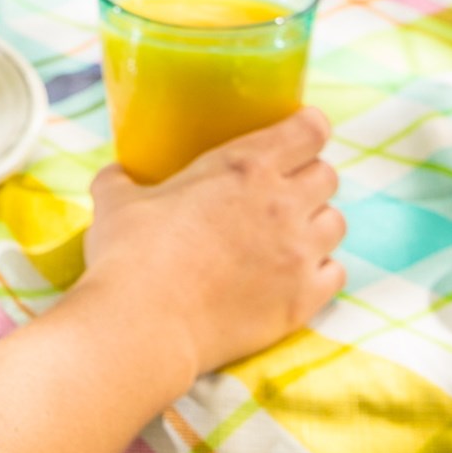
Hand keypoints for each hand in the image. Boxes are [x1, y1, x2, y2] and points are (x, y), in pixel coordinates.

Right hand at [80, 108, 344, 386]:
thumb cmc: (130, 253)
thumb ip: (123, 179)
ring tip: (287, 234)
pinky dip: (319, 270)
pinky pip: (335, 272)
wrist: (145, 325)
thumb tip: (115, 175)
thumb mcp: (118, 199)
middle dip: (308, 177)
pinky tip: (291, 274)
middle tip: (281, 190)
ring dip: (315, 223)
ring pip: (336, 223)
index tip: (299, 134)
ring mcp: (298, 253)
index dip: (308, 128)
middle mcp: (282, 203)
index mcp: (244, 165)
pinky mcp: (303, 300)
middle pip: (328, 175)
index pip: (310, 130)